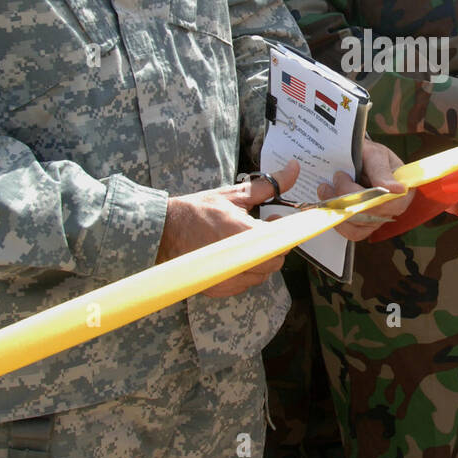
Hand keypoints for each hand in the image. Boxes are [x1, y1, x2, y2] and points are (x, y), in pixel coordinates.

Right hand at [157, 160, 299, 296]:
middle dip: (272, 246)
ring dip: (259, 260)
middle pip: (275, 261)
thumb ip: (268, 186)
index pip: (282, 242)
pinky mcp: (219, 288)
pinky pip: (244, 284)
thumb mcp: (234, 195)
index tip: (275, 222)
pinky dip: (244, 272)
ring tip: (243, 243)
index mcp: (245, 234)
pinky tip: (232, 257)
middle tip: (259, 231)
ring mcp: (228, 278)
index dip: (283, 233)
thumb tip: (294, 169)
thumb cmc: (197, 212)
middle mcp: (238, 260)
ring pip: (260, 275)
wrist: (163, 231)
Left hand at [316, 139, 412, 238]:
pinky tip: (328, 204)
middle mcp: (393, 208)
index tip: (344, 177)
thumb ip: (382, 170)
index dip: (370, 196)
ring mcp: (378, 218)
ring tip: (325, 189)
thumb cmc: (369, 154)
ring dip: (339, 209)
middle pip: (373, 216)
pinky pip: (352, 232)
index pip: (393, 203)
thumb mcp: (375, 154)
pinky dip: (338, 221)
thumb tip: (398, 189)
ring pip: (359, 226)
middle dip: (348, 198)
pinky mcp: (363, 225)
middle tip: (334, 178)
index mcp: (404, 190)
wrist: (354, 158)